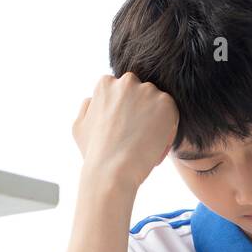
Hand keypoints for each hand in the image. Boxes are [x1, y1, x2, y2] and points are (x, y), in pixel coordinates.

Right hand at [73, 73, 178, 190]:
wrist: (112, 170)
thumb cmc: (94, 154)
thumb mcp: (79, 125)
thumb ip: (88, 107)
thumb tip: (93, 99)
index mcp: (106, 83)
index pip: (123, 92)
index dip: (126, 112)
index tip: (125, 130)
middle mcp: (127, 81)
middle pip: (142, 94)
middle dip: (142, 112)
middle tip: (139, 137)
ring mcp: (148, 91)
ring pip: (158, 104)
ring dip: (156, 121)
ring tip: (147, 145)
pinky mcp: (166, 103)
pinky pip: (172, 115)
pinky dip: (168, 130)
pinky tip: (156, 146)